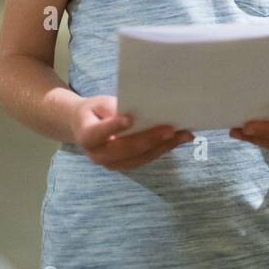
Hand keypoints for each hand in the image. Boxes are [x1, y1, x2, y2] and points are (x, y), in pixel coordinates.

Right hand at [72, 95, 192, 171]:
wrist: (85, 127)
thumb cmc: (95, 111)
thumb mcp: (100, 103)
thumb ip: (114, 108)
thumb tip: (138, 112)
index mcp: (86, 136)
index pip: (98, 133)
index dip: (113, 127)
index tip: (129, 119)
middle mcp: (97, 154)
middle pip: (124, 149)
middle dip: (149, 139)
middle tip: (170, 130)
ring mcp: (111, 163)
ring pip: (139, 157)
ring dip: (163, 146)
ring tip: (183, 135)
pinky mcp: (125, 164)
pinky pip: (145, 159)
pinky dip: (163, 149)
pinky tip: (179, 139)